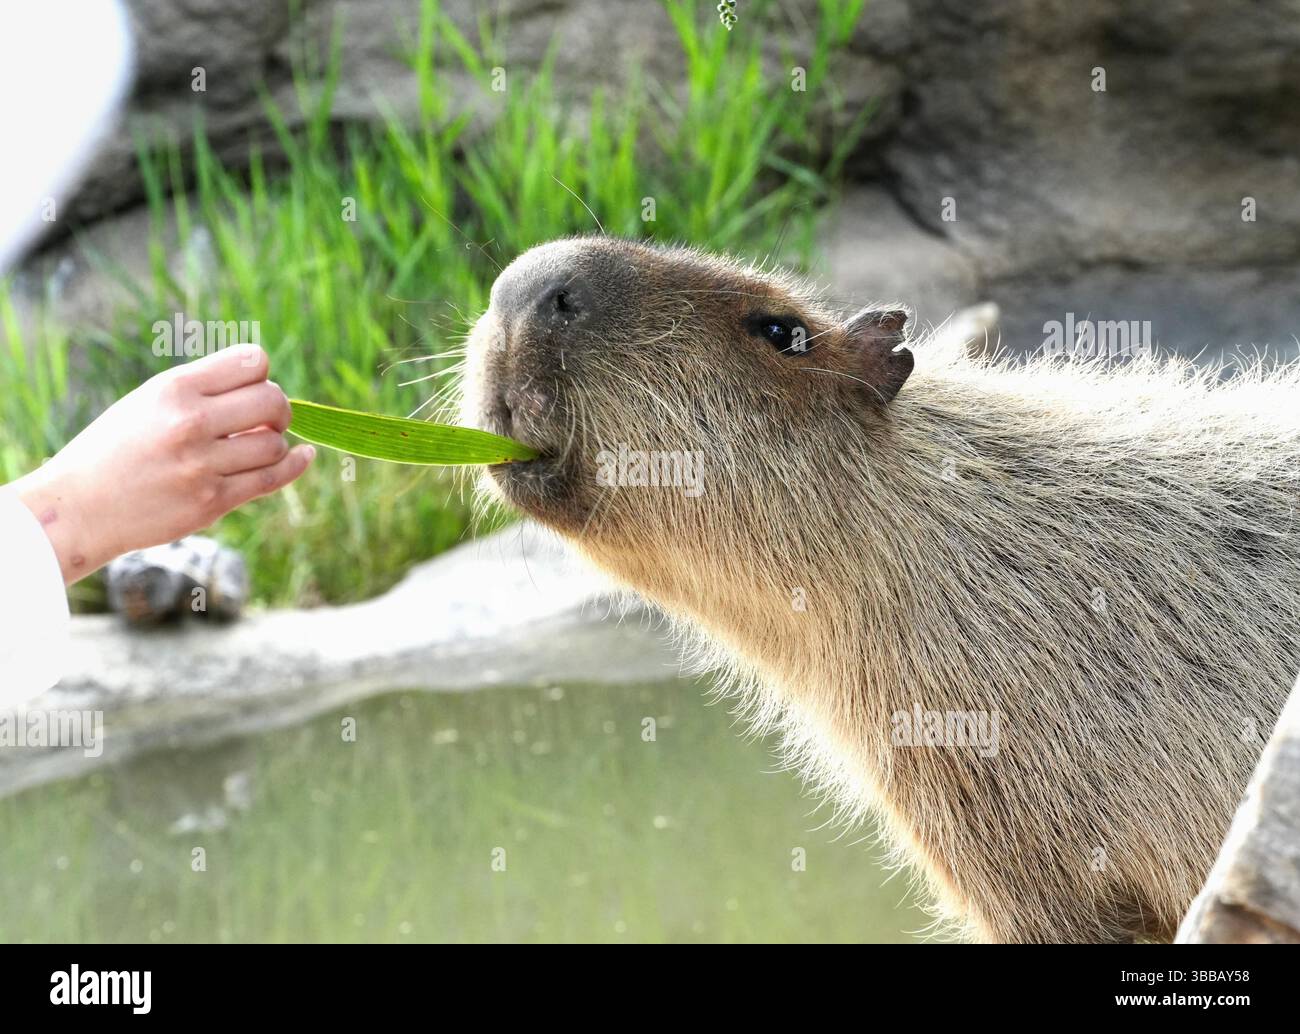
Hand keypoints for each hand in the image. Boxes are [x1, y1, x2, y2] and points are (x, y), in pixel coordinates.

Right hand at [12, 344, 314, 583]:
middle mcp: (190, 424)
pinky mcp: (211, 502)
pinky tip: (303, 456)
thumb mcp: (151, 401)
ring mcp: (202, 466)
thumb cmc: (119, 448)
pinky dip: (295, 465)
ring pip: (275, 444)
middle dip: (278, 409)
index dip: (261, 374)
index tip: (251, 389)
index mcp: (174, 389)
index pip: (253, 361)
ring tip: (255, 445)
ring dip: (275, 443)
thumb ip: (205, 390)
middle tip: (265, 419)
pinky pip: (271, 479)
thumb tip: (269, 388)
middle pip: (274, 401)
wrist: (80, 507)